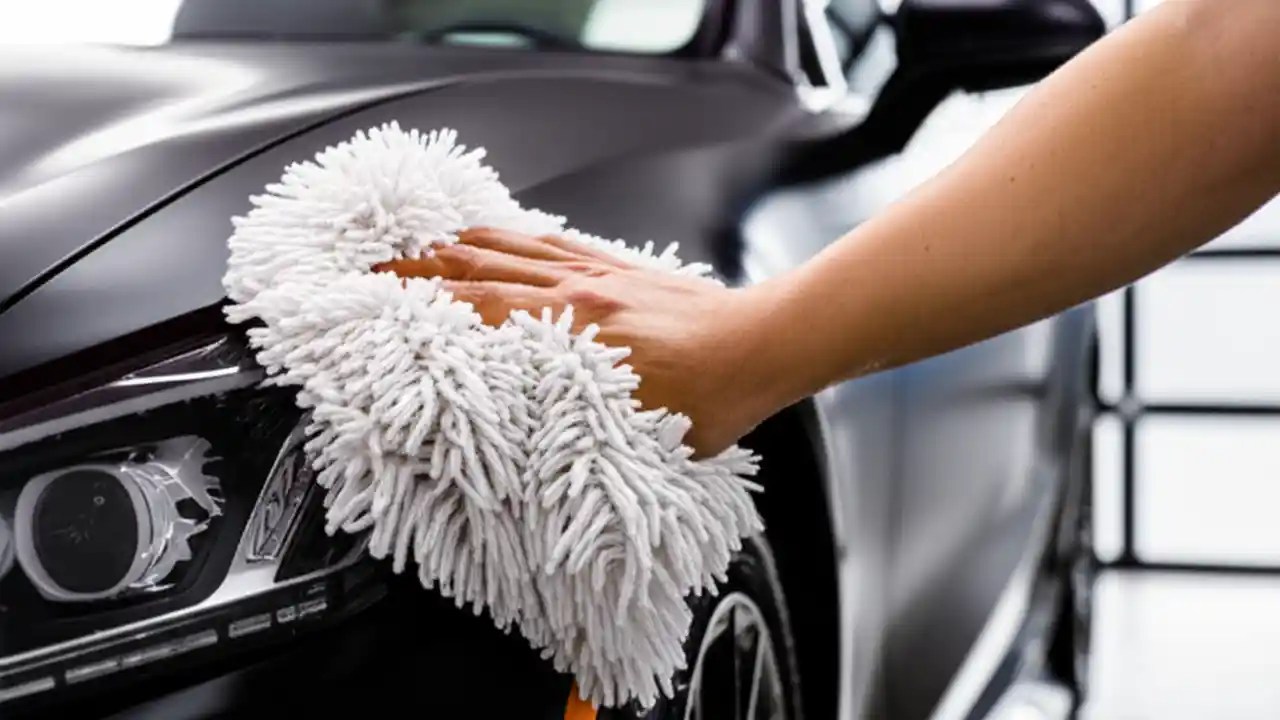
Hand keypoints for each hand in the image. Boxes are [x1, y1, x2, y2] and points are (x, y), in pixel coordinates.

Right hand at [375, 228, 782, 455]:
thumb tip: (533, 450)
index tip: (376, 297)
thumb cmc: (710, 398)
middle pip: (477, 267)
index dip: (420, 302)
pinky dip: (513, 237)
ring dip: (456, 246)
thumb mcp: (634, 437)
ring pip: (509, 245)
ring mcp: (595, 272)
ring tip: (419, 249)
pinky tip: (498, 237)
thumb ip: (578, 432)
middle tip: (374, 270)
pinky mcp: (617, 266)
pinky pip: (550, 241)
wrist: (760, 346)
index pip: (475, 307)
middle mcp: (575, 291)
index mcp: (572, 332)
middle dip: (418, 268)